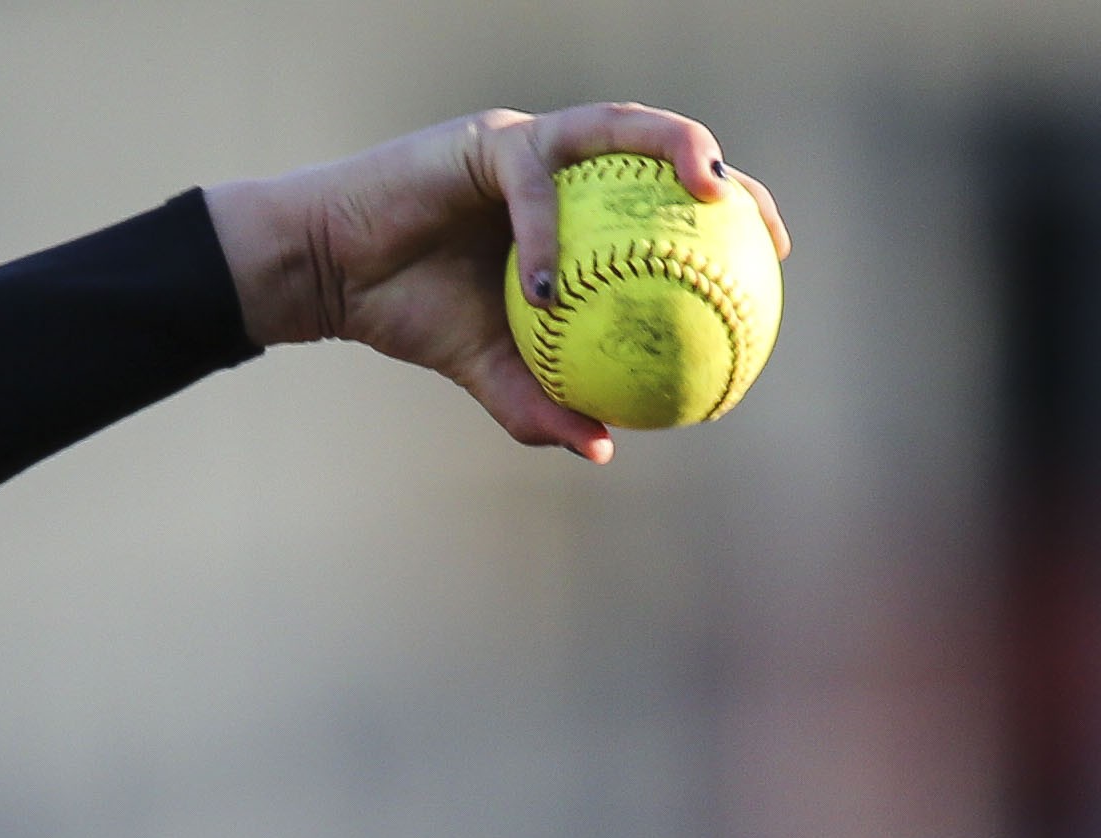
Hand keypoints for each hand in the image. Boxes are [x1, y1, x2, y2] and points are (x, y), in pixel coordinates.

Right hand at [203, 106, 789, 462]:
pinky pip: (529, 182)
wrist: (330, 276)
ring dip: (669, 145)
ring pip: (614, 125)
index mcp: (575, 204)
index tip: (771, 258)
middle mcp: (561, 161)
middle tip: (754, 219)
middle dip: (718, 167)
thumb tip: (603, 449)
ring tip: (706, 186)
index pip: (665, 195)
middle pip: (658, 143)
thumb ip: (542, 403)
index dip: (728, 212)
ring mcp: (525, 142)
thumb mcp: (487, 371)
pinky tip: (548, 287)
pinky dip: (543, 234)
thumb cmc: (408, 312)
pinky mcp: (481, 140)